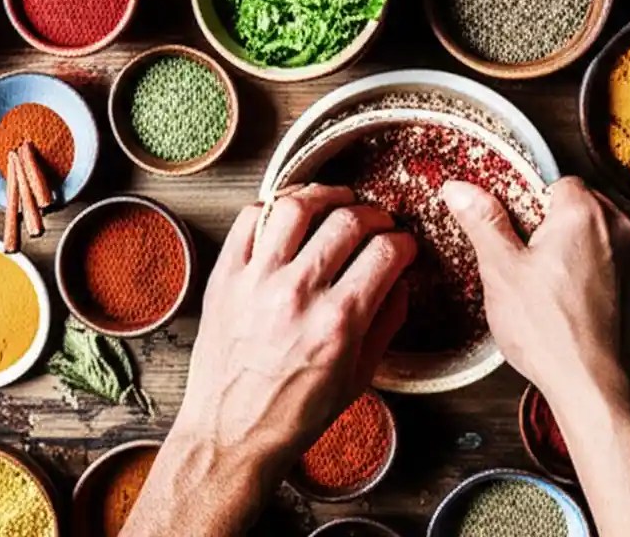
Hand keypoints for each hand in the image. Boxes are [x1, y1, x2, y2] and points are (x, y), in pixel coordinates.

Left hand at [126, 184, 414, 535]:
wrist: (231, 434)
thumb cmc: (294, 413)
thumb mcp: (360, 377)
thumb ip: (386, 322)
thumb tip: (400, 280)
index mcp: (338, 322)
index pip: (385, 252)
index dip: (404, 242)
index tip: (404, 245)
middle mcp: (297, 294)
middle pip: (348, 220)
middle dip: (375, 215)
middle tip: (379, 223)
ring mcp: (257, 281)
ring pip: (295, 207)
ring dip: (325, 195)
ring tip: (338, 200)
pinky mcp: (225, 277)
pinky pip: (248, 220)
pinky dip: (273, 206)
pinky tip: (290, 213)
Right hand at [442, 176, 629, 404]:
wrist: (591, 381)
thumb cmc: (550, 330)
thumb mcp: (502, 270)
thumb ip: (482, 222)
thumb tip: (460, 189)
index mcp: (583, 212)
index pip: (554, 181)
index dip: (527, 204)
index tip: (510, 229)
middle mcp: (615, 225)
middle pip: (573, 204)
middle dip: (545, 225)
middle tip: (521, 259)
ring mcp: (628, 254)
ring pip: (587, 231)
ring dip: (563, 245)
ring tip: (539, 280)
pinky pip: (600, 255)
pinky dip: (580, 265)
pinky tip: (558, 294)